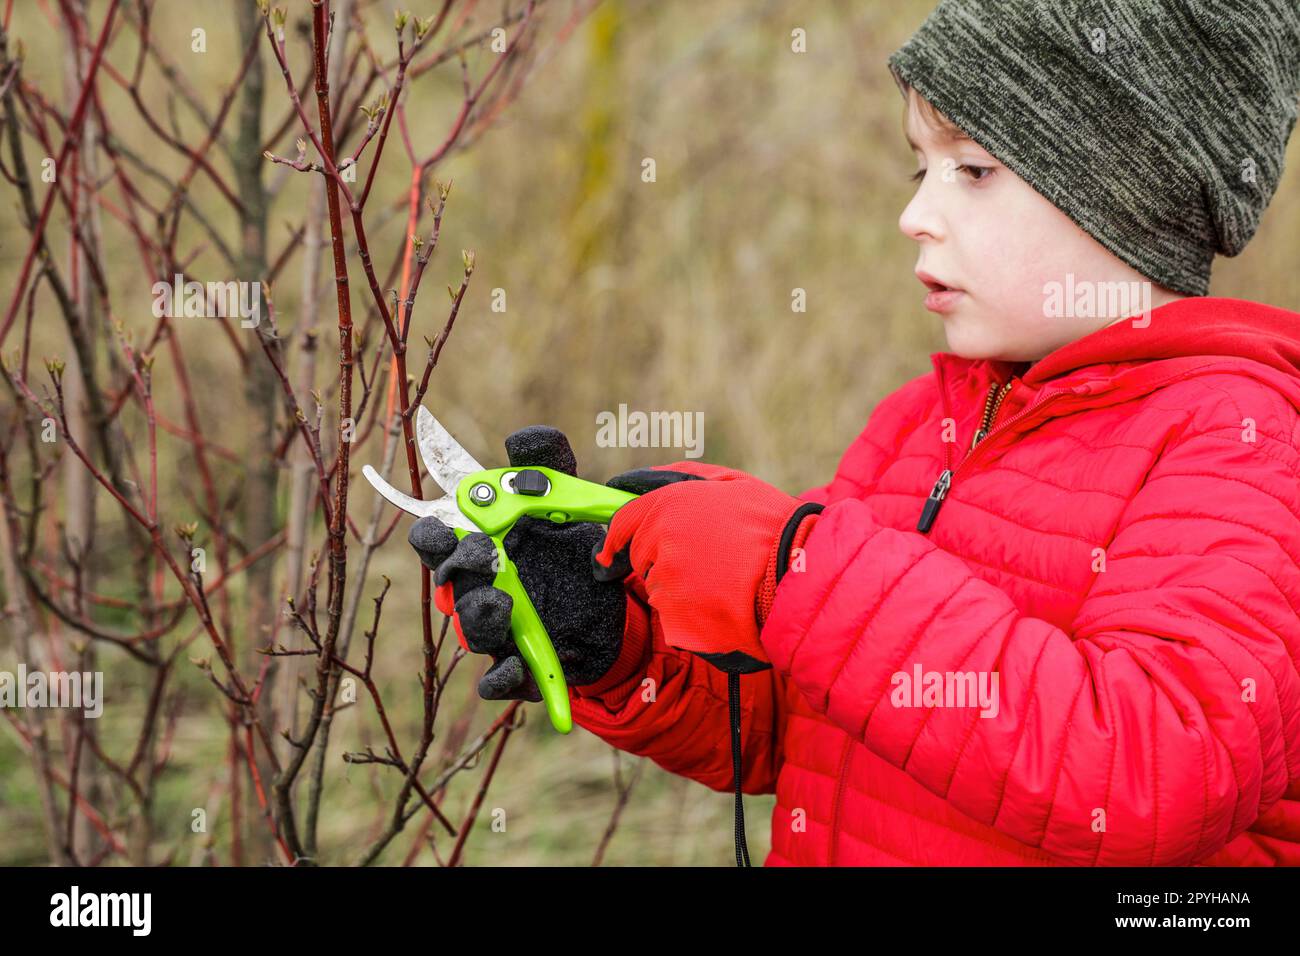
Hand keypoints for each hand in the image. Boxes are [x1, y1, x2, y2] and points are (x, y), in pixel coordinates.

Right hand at [408, 425, 628, 700]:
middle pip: (448, 583)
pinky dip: (506, 674)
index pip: (437, 538)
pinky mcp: (521, 667)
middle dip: (459, 566)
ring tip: (501, 602)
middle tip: (481, 551)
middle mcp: (479, 588)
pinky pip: (499, 679)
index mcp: (480, 546)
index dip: (432, 532)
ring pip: (470, 629)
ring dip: (481, 614)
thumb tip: (520, 439)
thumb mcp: (569, 507)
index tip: (442, 522)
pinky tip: (519, 663)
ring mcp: (497, 630)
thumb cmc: (573, 554)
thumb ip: (548, 470)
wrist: (613, 611)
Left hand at [593, 462, 823, 673]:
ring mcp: (666, 581)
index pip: (623, 525)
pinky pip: (675, 618)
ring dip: (682, 590)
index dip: (616, 540)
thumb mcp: (735, 483)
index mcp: (669, 505)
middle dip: (664, 562)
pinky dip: (693, 616)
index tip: (610, 553)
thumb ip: (687, 476)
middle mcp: (660, 541)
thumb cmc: (774, 526)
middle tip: (707, 563)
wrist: (801, 574)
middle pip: (642, 560)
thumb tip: (648, 479)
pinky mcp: (676, 618)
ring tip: (724, 583)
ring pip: (660, 590)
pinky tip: (723, 605)